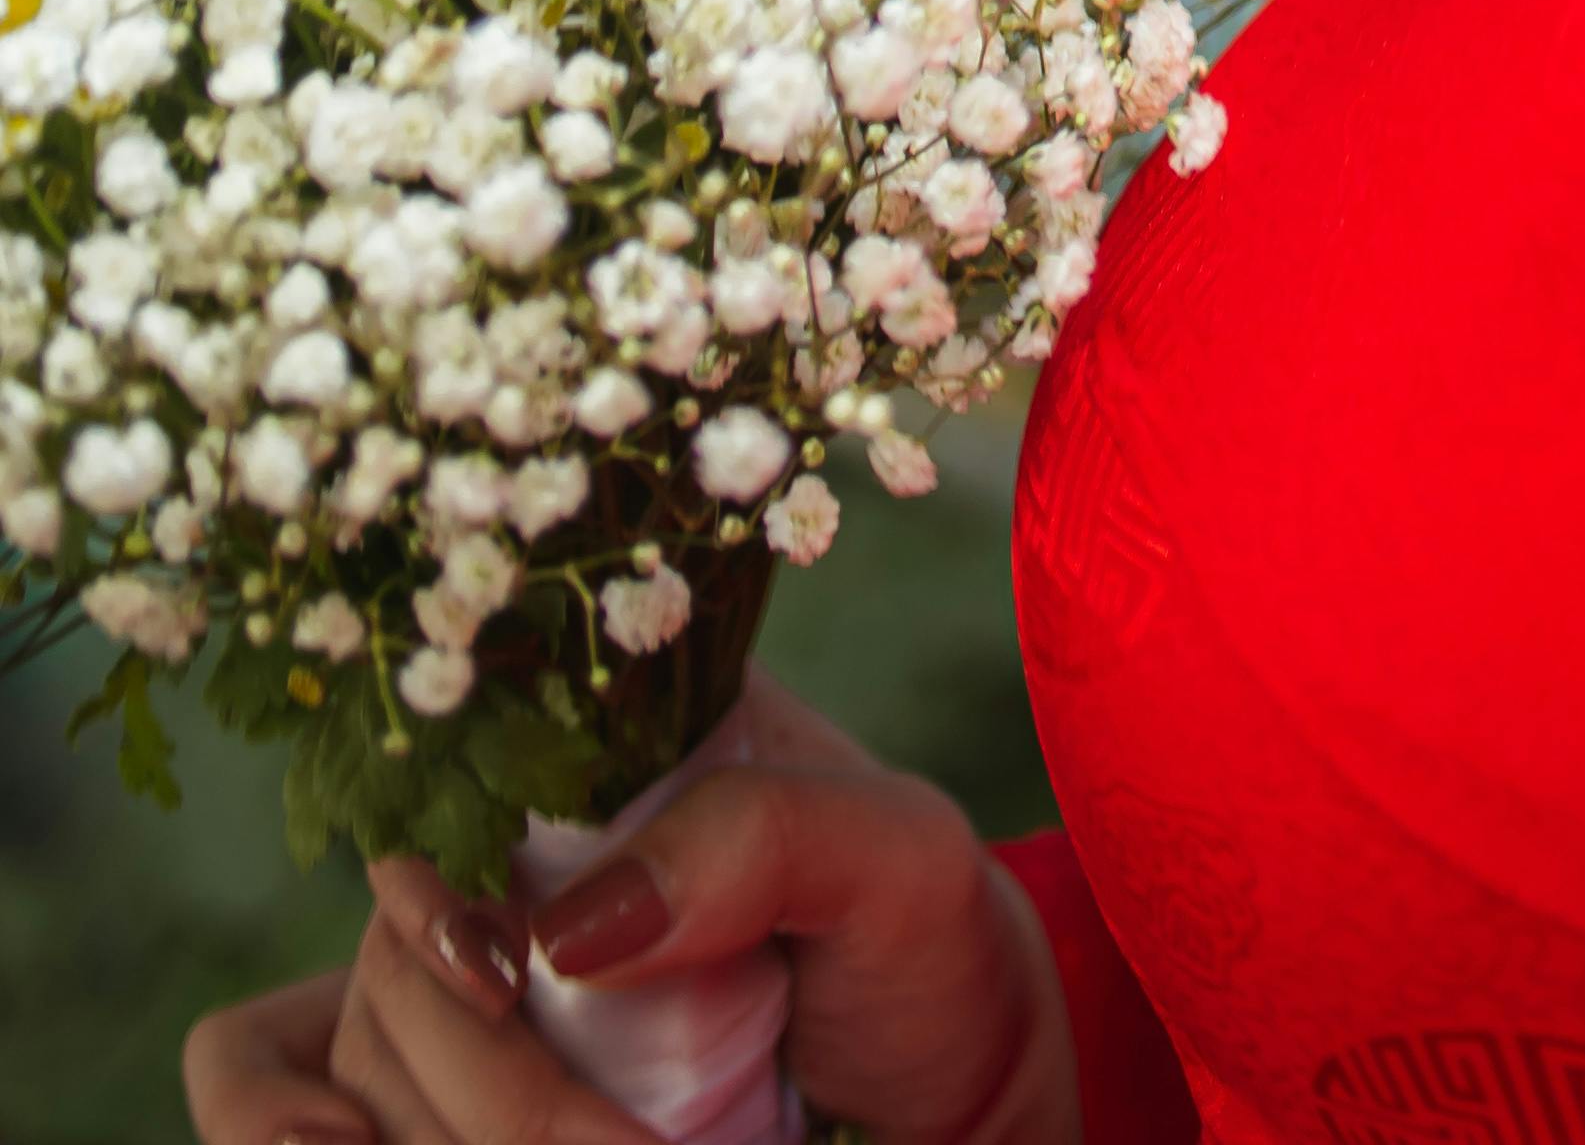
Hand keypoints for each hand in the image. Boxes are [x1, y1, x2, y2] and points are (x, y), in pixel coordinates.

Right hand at [180, 668, 1080, 1144]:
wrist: (954, 1092)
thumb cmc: (927, 949)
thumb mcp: (897, 859)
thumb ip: (761, 839)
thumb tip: (569, 929)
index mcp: (606, 751)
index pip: (437, 789)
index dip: (430, 896)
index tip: (502, 981)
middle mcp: (516, 864)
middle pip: (394, 970)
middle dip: (493, 1084)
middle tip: (627, 1144)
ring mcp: (481, 995)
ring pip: (361, 1067)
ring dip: (460, 1131)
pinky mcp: (468, 1097)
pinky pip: (358, 1111)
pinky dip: (373, 1137)